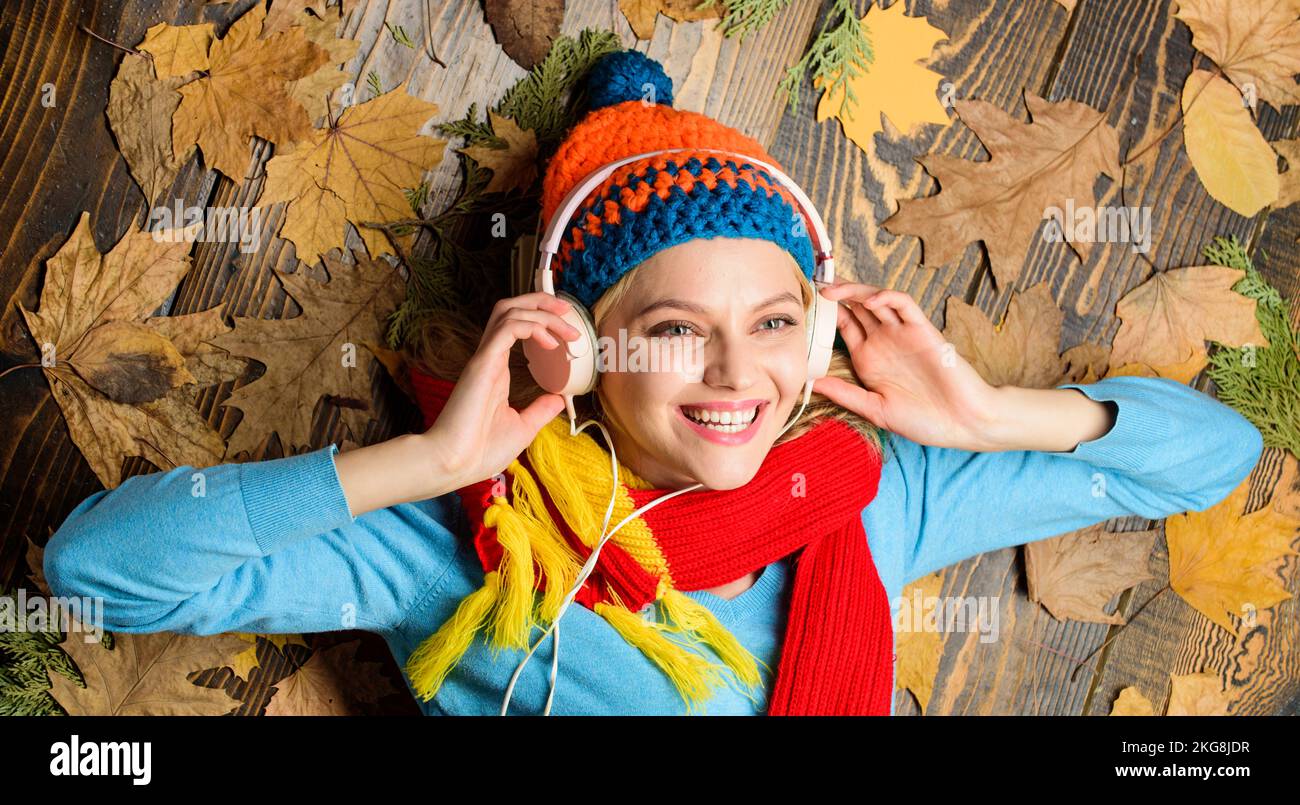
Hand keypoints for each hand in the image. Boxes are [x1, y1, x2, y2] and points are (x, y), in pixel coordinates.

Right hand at [418, 293, 580, 488]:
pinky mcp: (483, 363)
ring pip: (510, 311)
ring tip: (567, 328)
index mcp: (496, 370)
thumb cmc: (479, 451)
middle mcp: (489, 358)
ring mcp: (485, 358)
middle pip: (511, 308)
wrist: (454, 463)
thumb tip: (559, 398)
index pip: (515, 327)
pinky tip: (551, 343)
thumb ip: (540, 410)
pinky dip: (533, 327)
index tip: (567, 329)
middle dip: (541, 302)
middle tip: (568, 310)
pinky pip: (508, 328)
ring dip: (542, 312)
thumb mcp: (522, 427)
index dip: (541, 318)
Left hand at [811, 281, 1002, 450]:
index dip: (823, 315)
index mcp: (868, 359)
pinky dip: (888, 297)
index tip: (802, 307)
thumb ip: (846, 395)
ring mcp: (903, 333)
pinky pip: (904, 304)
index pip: (842, 326)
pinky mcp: (923, 330)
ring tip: (832, 287)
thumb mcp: (876, 410)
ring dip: (854, 290)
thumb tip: (812, 383)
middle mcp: (883, 341)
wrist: (964, 421)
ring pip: (875, 300)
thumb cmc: (924, 420)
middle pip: (855, 307)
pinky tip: (872, 301)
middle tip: (813, 283)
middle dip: (835, 293)